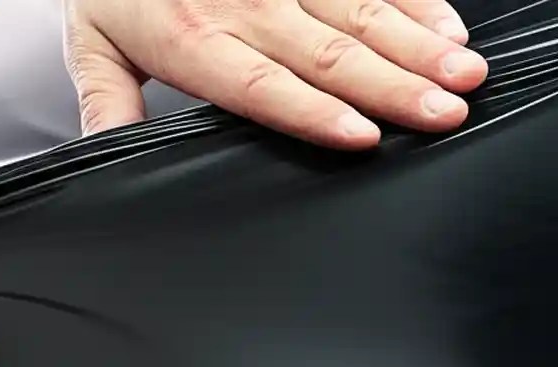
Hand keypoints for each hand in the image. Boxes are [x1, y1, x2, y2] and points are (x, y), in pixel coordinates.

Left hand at [63, 0, 488, 148]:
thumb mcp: (94, 44)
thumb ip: (108, 105)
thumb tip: (107, 160)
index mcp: (193, 42)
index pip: (262, 86)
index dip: (314, 112)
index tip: (363, 134)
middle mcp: (245, 5)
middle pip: (328, 54)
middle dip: (393, 85)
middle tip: (445, 114)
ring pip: (360, 12)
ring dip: (417, 44)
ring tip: (463, 73)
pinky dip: (415, 0)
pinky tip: (449, 26)